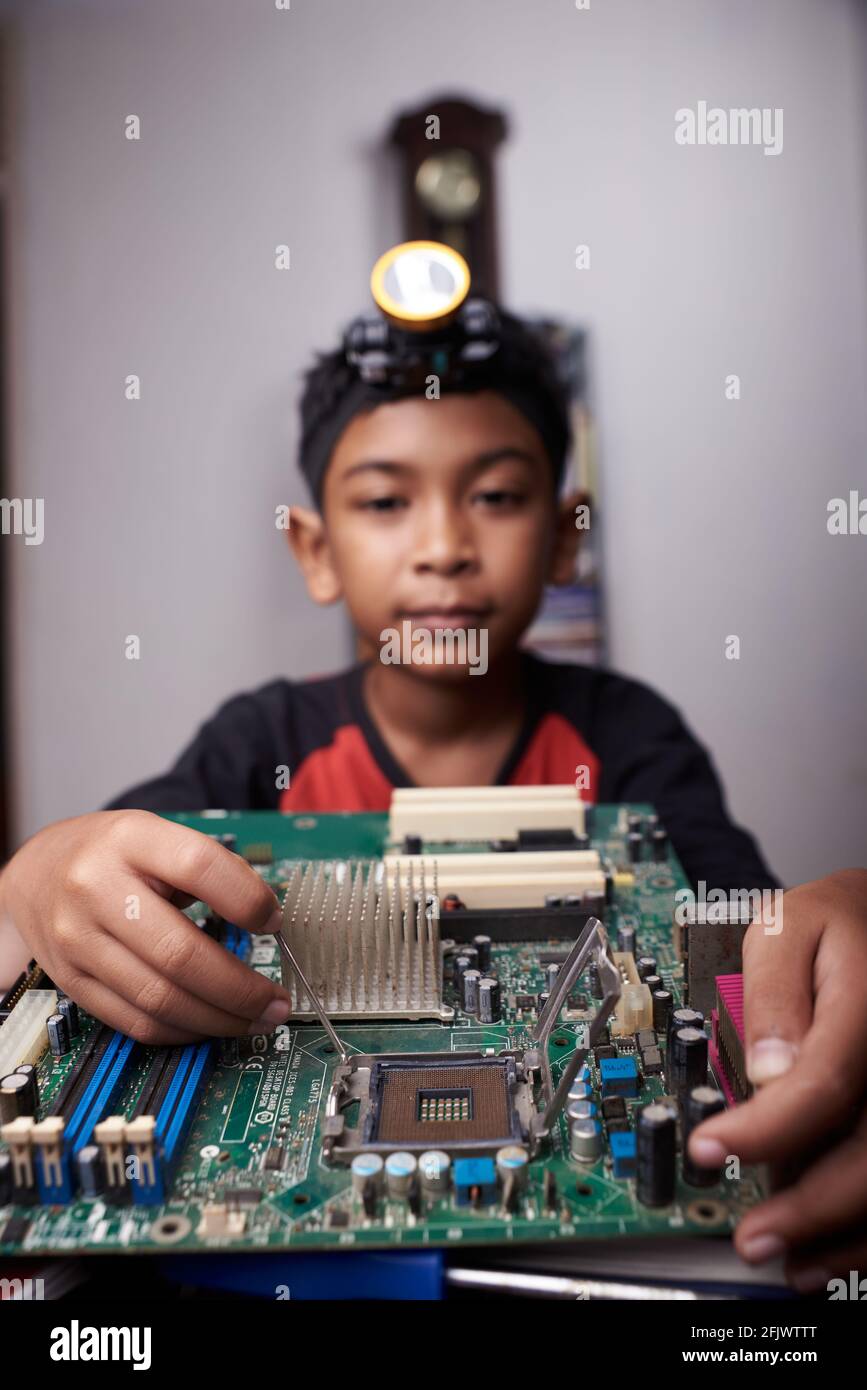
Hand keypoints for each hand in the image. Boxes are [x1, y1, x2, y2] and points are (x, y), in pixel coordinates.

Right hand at [0, 809, 291, 1043]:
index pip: (199, 866)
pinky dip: (182, 1031)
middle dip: (241, 989)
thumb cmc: (114, 854)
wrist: (37, 871)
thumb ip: (212, 867)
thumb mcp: (158, 835)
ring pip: (159, 998)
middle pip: (180, 953)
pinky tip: (210, 1024)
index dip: (247, 899)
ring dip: (219, 1019)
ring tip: (255, 1020)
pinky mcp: (72, 981)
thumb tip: (268, 916)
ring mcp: (78, 940)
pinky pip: (134, 1022)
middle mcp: (96, 888)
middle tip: (276, 1002)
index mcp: (130, 839)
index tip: (275, 922)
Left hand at [686, 868, 866, 1291]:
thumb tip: (764, 1065)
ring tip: (786, 1257)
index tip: (710, 1150)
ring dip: (842, 1233)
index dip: (766, 1128)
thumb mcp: (786, 927)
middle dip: (811, 1208)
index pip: (824, 1082)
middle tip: (752, 1237)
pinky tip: (824, 1251)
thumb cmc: (832, 926)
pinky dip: (862, 1228)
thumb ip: (775, 991)